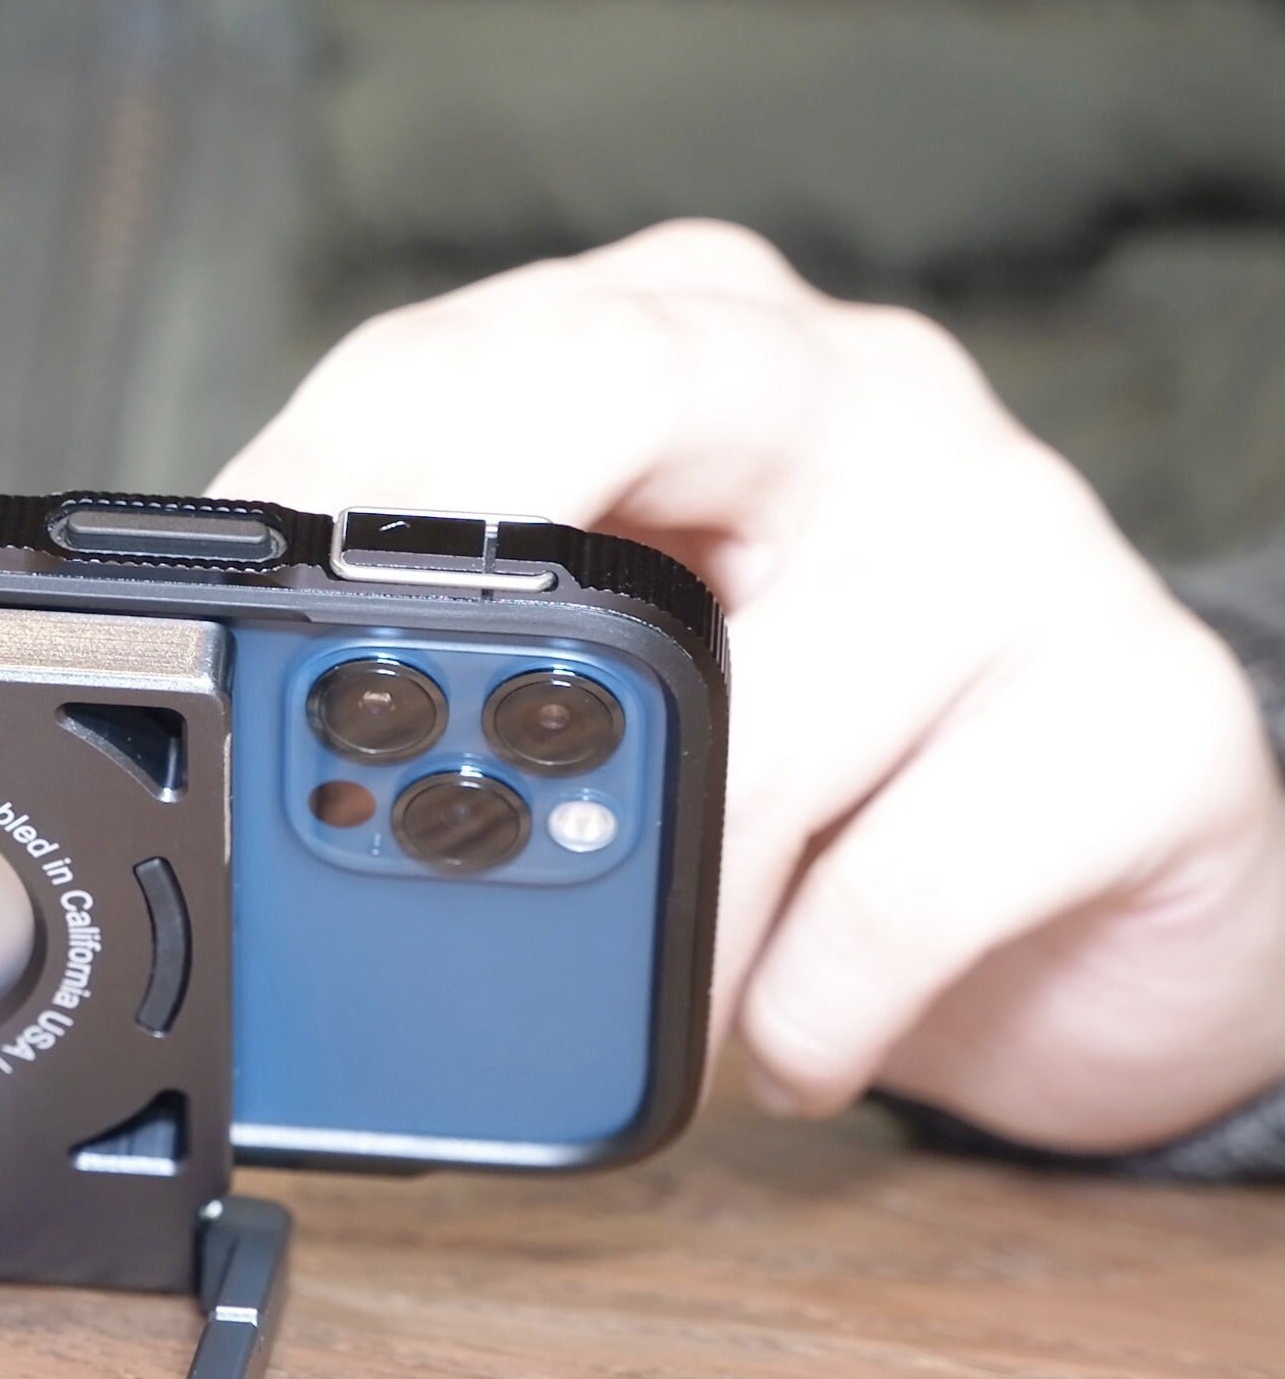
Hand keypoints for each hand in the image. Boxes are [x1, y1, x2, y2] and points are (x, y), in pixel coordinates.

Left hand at [211, 222, 1284, 1152]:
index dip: (332, 483)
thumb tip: (246, 757)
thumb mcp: (610, 678)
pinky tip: (793, 1033)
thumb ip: (449, 669)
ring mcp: (1020, 524)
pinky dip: (804, 1002)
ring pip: (751, 716)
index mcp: (690, 345)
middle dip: (472, 632)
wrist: (1107, 901)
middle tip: (399, 812)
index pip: (468, 353)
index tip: (233, 622)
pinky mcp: (1145, 703)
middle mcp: (857, 388)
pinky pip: (905, 880)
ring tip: (620, 1002)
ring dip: (644, 919)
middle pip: (618, 410)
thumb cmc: (821, 764)